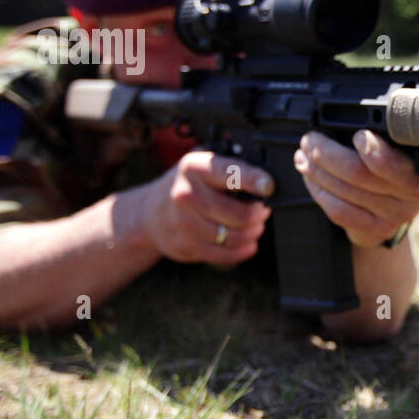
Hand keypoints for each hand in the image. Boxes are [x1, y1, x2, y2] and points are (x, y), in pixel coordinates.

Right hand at [137, 150, 272, 263]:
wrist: (149, 212)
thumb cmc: (188, 185)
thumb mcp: (202, 164)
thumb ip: (230, 167)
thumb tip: (266, 178)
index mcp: (194, 168)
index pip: (230, 174)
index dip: (254, 180)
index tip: (269, 187)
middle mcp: (186, 195)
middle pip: (240, 215)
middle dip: (259, 214)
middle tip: (263, 210)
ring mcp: (183, 224)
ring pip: (235, 237)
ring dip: (253, 232)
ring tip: (255, 225)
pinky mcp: (185, 247)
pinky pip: (226, 254)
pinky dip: (244, 250)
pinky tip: (248, 242)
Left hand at [294, 130, 418, 247]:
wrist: (398, 205)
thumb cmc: (392, 165)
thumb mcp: (396, 145)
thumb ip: (379, 133)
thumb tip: (340, 120)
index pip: (392, 160)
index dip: (370, 148)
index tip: (355, 135)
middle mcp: (413, 192)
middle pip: (359, 173)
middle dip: (326, 154)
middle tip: (309, 141)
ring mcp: (396, 215)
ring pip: (345, 191)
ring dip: (316, 172)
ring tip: (303, 158)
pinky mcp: (377, 229)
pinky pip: (340, 211)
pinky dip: (320, 193)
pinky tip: (311, 180)